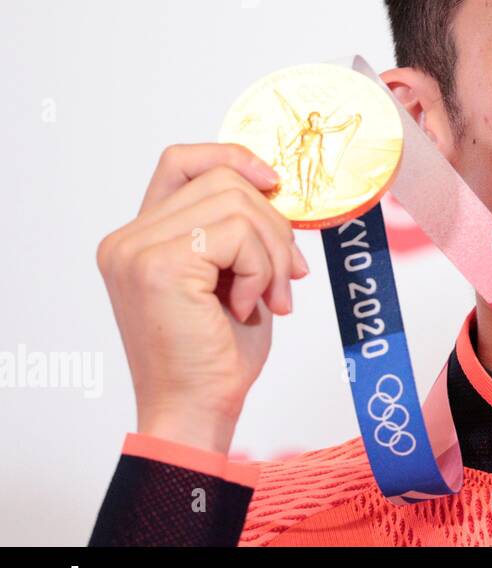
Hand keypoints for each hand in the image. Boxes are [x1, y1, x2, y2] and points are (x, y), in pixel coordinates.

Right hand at [95, 143, 309, 454]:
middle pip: (223, 180)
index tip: (273, 184)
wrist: (197, 409)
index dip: (232, 157)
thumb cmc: (217, 353)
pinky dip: (260, 268)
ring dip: (272, 252)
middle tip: (287, 277)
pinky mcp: (159, 265)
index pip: (181, 161)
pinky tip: (246, 307)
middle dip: (274, 225)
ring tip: (270, 297)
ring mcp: (137, 250)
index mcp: (139, 238)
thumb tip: (274, 187)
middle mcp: (127, 238)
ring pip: (237, 202)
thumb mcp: (231, 276)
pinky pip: (237, 234)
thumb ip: (236, 229)